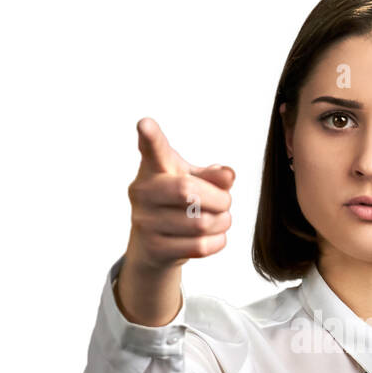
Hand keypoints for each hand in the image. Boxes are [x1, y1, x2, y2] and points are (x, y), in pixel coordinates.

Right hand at [125, 117, 234, 272]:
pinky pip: (199, 246)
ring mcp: (145, 221)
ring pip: (200, 223)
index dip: (149, 136)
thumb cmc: (178, 204)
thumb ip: (213, 176)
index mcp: (153, 168)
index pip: (151, 149)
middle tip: (225, 201)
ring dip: (223, 221)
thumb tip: (228, 175)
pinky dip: (218, 241)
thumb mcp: (195, 181)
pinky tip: (215, 236)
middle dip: (218, 199)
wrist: (154, 245)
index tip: (145, 124)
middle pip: (188, 191)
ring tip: (222, 219)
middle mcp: (143, 192)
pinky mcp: (155, 248)